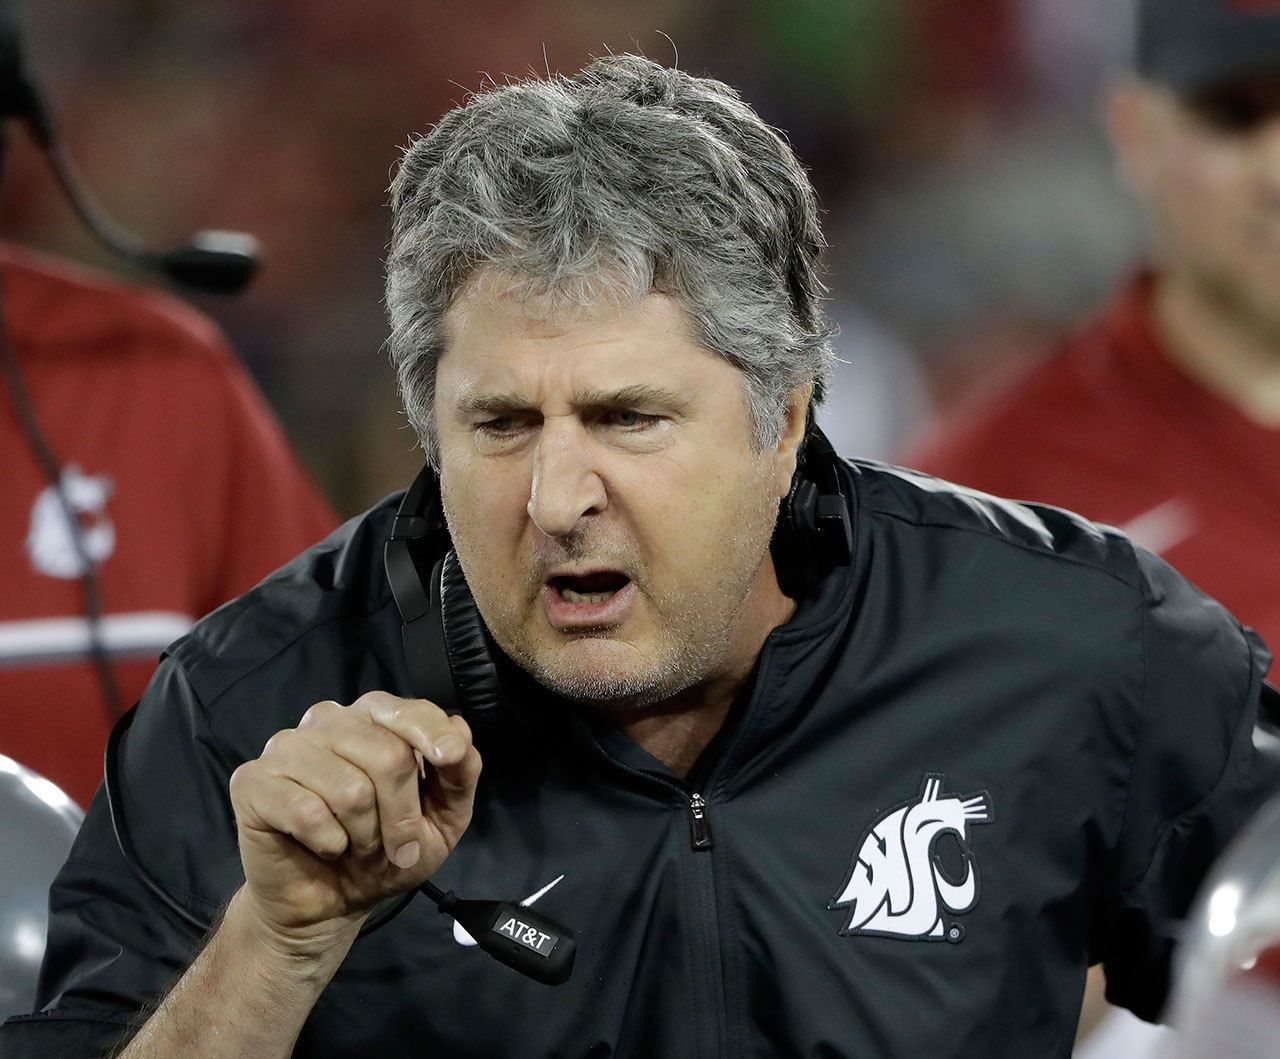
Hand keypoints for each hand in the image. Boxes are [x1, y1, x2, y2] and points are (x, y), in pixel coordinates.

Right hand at [228, 691, 481, 950]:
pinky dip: (327, 841)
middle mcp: (328, 721)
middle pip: (387, 755)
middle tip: (392, 845)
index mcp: (373, 718)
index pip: (409, 710)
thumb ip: (458, 775)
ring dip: (364, 835)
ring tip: (355, 845)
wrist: (329, 903)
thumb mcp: (442, 820)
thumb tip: (461, 734)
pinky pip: (305, 811)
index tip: (450, 757)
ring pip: (349, 788)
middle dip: (401, 816)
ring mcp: (286, 747)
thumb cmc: (386, 851)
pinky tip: (324, 846)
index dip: (433, 735)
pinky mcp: (253, 781)